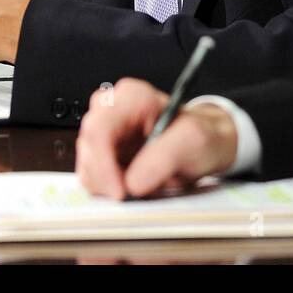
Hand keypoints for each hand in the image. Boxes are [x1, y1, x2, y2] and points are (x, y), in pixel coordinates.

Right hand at [75, 78, 238, 200]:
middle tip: (127, 195)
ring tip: (136, 187)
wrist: (206, 145)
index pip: (99, 128)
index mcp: (133, 98)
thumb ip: (164, 157)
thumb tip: (133, 182)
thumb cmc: (200, 136)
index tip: (119, 190)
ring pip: (86, 163)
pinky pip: (91, 174)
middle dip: (104, 177)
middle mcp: (114, 109)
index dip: (102, 163)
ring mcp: (106, 130)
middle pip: (88, 146)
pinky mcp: (103, 151)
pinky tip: (128, 186)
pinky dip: (106, 187)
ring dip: (106, 184)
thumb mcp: (194, 141)